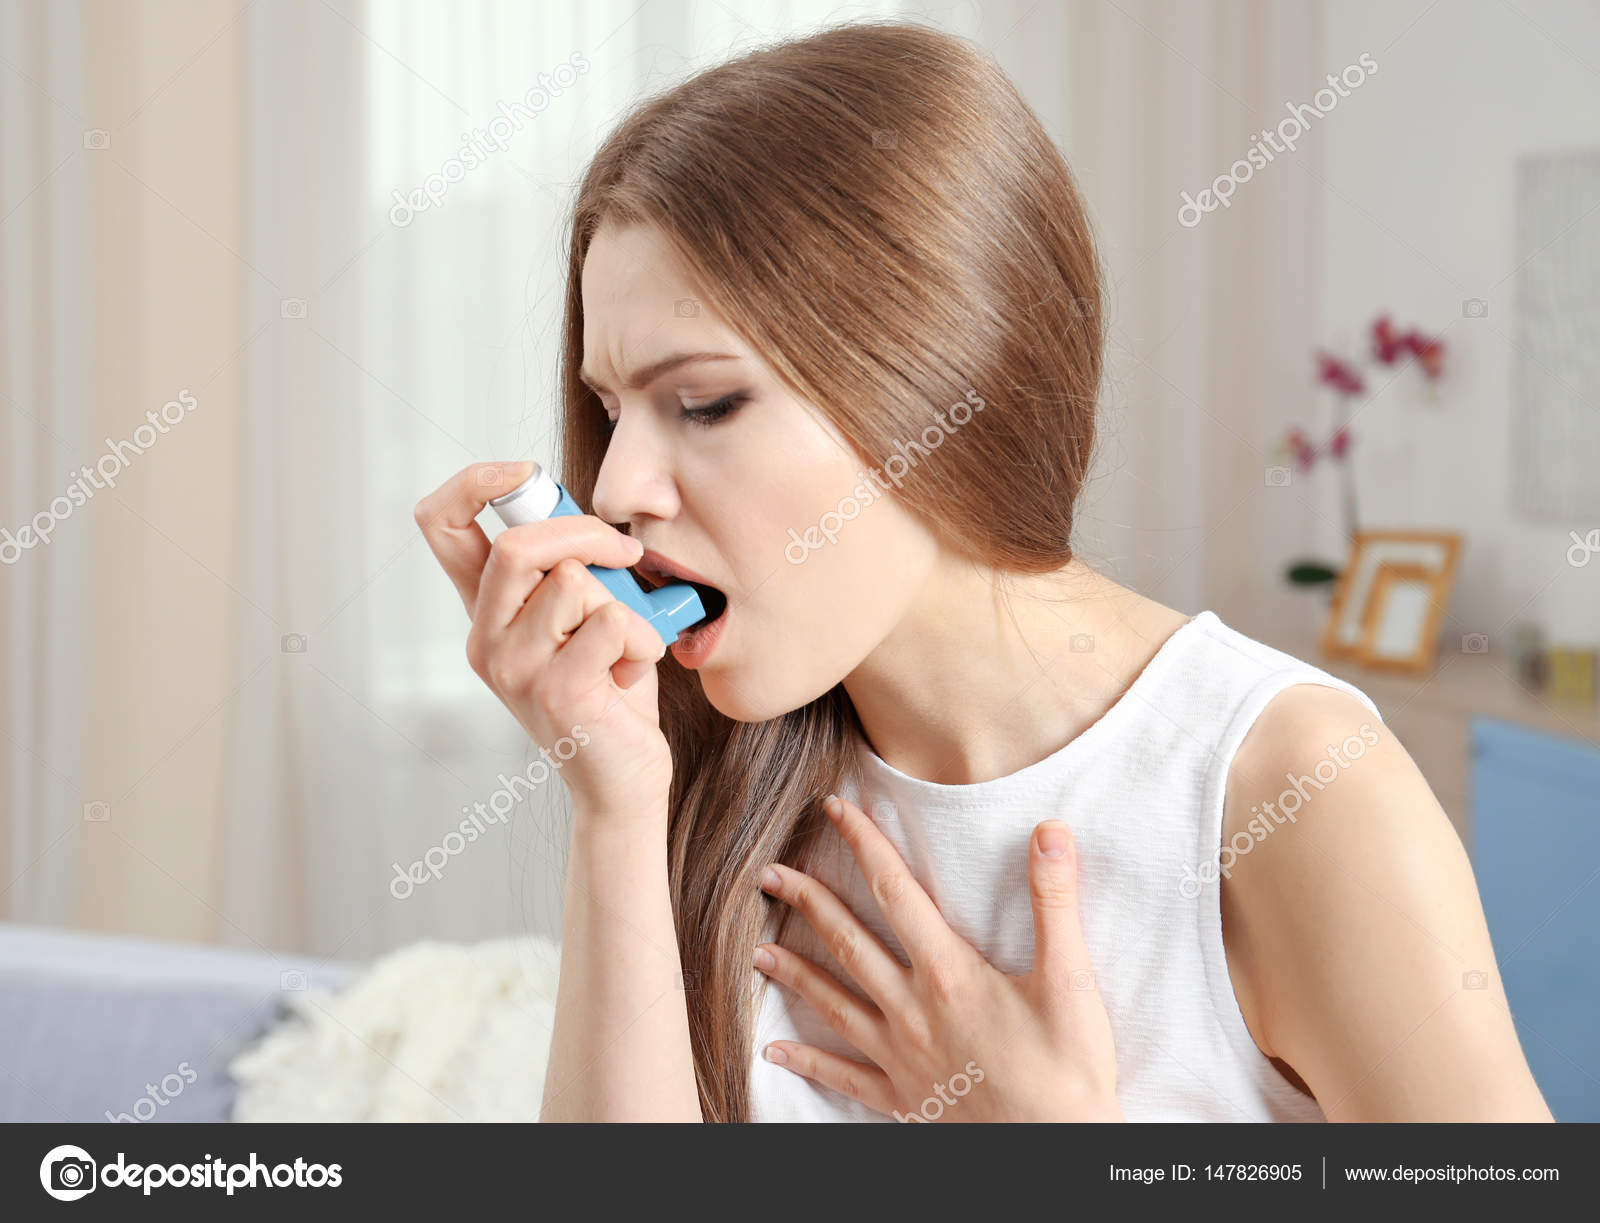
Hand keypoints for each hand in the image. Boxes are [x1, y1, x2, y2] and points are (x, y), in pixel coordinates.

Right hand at [414, 461, 672, 816]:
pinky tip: (634, 673)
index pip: (440, 524)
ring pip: (576, 583)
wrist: (622, 779)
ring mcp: (515, 669)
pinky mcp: (557, 692)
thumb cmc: (610, 692)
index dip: (475, 481)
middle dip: (587, 534)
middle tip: (628, 554)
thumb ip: (569, 570)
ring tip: (626, 646)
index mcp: (486, 612)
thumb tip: (587, 516)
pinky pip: (614, 623)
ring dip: (625, 605)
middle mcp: (486, 639)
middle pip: (520, 544)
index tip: (526, 473)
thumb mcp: (581, 619)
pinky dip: (644, 640)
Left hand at [755, 794, 1122, 1121]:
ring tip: (758, 950)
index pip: (896, 892)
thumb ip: (1056, 901)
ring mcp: (901, 1057)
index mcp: (949, 973)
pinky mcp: (903, 1097)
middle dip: (807, 901)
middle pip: (848, 943)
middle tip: (768, 873)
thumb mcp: (1071, 979)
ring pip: (834, 1004)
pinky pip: (844, 1077)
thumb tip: (1051, 830)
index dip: (864, 845)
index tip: (834, 810)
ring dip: (794, 973)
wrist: (1062, 1148)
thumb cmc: (1069, 1067)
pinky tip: (775, 1053)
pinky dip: (808, 1063)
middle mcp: (913, 1010)